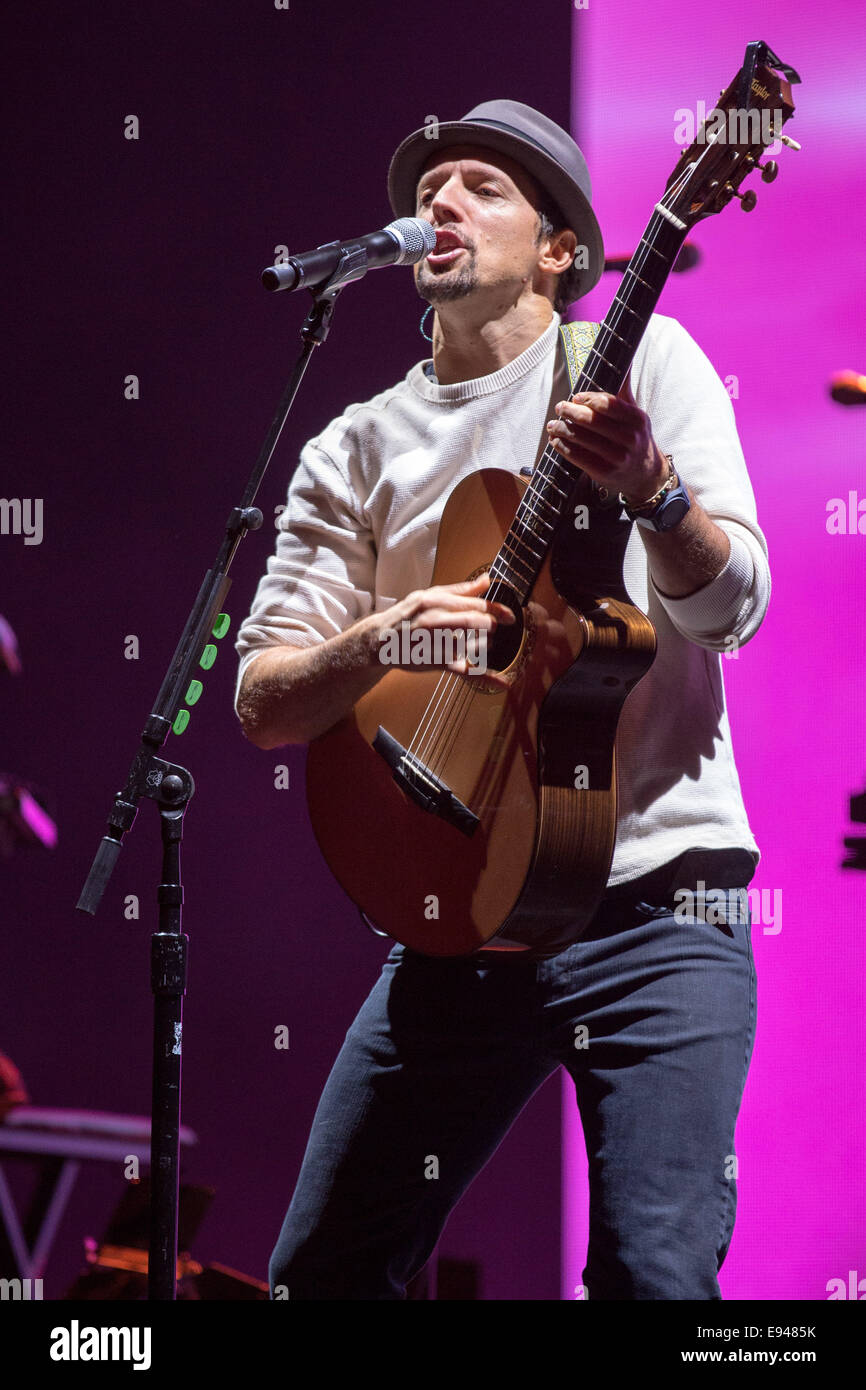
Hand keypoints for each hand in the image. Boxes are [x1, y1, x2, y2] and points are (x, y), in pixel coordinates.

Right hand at [374, 573, 514, 685]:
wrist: (379, 640)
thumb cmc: (407, 615)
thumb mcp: (429, 596)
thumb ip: (459, 590)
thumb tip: (486, 579)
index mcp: (434, 601)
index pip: (473, 604)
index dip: (495, 610)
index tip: (510, 616)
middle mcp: (434, 620)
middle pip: (472, 621)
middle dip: (489, 626)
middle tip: (493, 629)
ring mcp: (434, 643)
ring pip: (472, 645)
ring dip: (485, 646)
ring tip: (483, 645)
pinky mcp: (436, 663)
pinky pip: (465, 670)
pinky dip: (486, 677)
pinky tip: (503, 682)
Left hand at [545, 376, 669, 503]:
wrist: (644, 474)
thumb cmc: (634, 437)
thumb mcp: (635, 413)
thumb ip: (624, 387)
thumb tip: (627, 357)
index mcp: (636, 419)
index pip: (609, 404)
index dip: (589, 399)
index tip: (575, 397)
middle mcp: (629, 439)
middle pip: (592, 421)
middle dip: (571, 413)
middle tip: (559, 407)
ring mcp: (617, 458)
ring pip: (582, 439)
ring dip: (562, 430)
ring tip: (552, 424)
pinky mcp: (604, 473)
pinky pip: (578, 457)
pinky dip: (563, 447)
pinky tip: (555, 440)